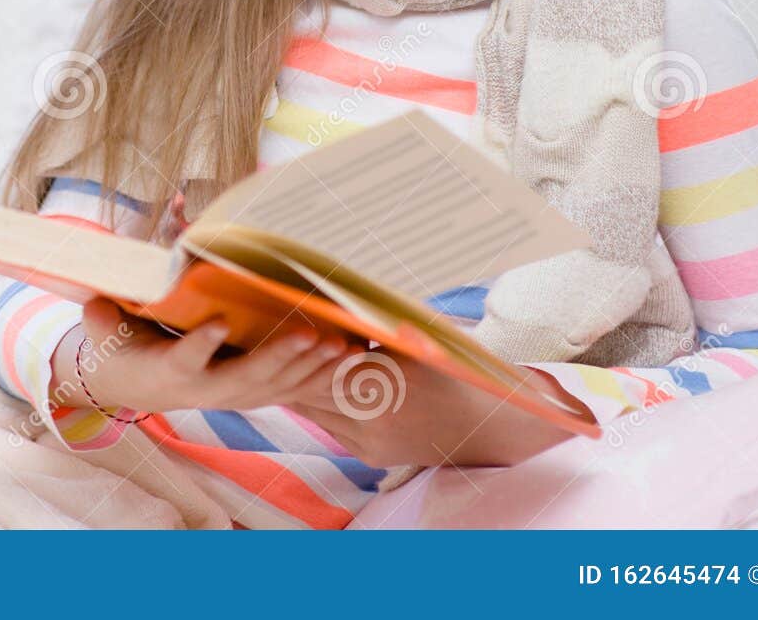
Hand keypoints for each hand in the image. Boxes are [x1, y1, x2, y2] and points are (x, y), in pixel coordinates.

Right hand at [51, 296, 364, 415]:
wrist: (137, 387)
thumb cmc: (123, 347)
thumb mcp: (107, 329)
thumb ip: (103, 313)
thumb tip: (92, 291)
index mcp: (169, 371)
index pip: (185, 359)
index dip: (201, 345)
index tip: (217, 323)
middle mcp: (206, 391)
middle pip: (246, 377)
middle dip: (280, 356)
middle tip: (310, 334)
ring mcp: (234, 397)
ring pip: (276, 386)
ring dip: (310, 367)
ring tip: (341, 345)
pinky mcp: (253, 395)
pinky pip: (291, 390)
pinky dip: (320, 376)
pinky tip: (349, 358)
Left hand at [286, 345, 583, 467]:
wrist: (488, 426)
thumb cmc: (454, 370)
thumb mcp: (418, 337)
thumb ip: (376, 323)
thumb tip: (334, 300)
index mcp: (386, 381)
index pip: (325, 358)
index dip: (303, 339)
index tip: (284, 317)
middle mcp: (374, 417)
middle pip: (312, 385)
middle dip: (293, 362)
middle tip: (269, 335)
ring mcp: (370, 442)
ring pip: (316, 409)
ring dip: (299, 384)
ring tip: (279, 357)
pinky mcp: (370, 456)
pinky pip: (331, 426)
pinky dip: (316, 403)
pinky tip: (302, 381)